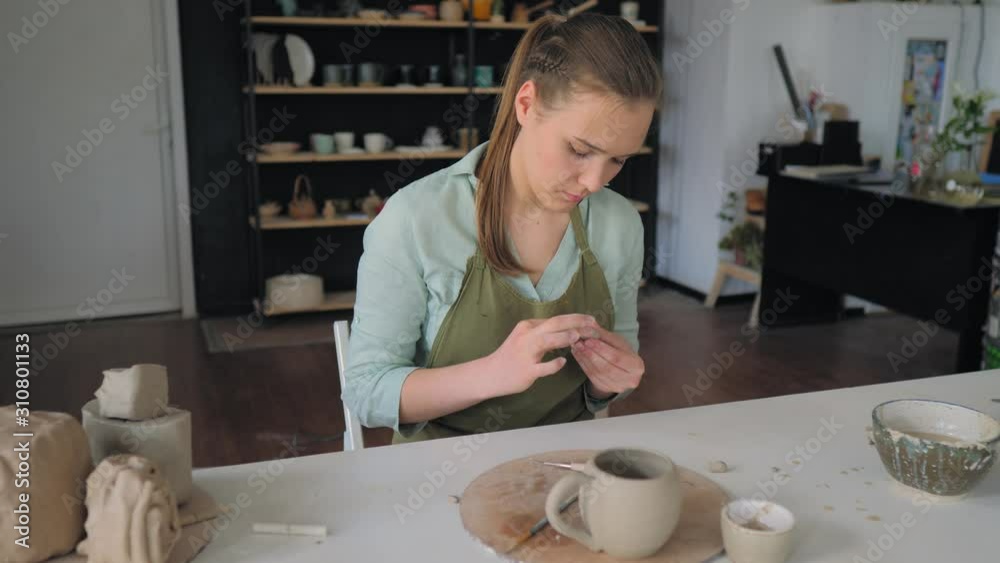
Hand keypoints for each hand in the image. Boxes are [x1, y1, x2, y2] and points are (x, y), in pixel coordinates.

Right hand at [484, 314, 599, 396]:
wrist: (490, 374)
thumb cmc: (511, 356)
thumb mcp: (524, 337)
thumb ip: (542, 332)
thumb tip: (566, 327)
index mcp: (528, 326)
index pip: (556, 319)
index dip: (576, 319)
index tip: (591, 321)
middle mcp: (527, 336)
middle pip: (554, 324)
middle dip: (576, 322)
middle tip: (594, 324)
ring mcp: (526, 354)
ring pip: (547, 341)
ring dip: (564, 337)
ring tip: (579, 337)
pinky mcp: (526, 371)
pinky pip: (542, 367)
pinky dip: (553, 364)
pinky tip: (563, 361)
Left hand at [571, 327, 643, 396]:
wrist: (622, 368)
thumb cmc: (622, 352)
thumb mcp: (617, 341)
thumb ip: (604, 334)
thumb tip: (589, 323)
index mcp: (637, 366)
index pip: (617, 358)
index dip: (602, 349)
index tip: (589, 340)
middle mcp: (630, 380)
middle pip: (606, 367)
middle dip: (591, 355)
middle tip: (579, 343)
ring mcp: (618, 387)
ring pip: (597, 373)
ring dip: (584, 359)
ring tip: (576, 347)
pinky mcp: (606, 389)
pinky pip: (591, 377)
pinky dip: (583, 365)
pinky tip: (577, 354)